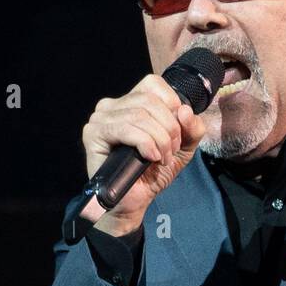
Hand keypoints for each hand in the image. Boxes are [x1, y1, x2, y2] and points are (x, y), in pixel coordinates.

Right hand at [80, 73, 208, 234]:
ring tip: (161, 158)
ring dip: (159, 140)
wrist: (134, 201)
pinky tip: (150, 158)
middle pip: (149, 100)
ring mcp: (100, 118)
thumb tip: (185, 111)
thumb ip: (191, 128)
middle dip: (169, 128)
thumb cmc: (152, 173)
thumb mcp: (182, 148)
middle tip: (170, 151)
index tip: (177, 133)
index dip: (172, 105)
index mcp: (131, 102)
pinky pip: (125, 128)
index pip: (154, 84)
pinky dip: (145, 143)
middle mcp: (112, 105)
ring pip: (140, 115)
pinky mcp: (93, 134)